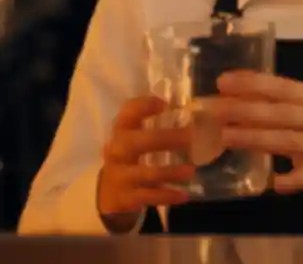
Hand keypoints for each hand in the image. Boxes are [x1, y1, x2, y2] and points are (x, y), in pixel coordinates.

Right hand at [96, 96, 195, 231]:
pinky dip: (168, 195)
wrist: (109, 191)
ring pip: (146, 173)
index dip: (143, 106)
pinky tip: (185, 195)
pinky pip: (149, 197)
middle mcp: (117, 151)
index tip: (164, 104)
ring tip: (191, 170)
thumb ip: (155, 126)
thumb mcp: (134, 138)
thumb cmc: (129, 157)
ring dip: (170, 172)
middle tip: (190, 137)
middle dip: (164, 139)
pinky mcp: (126, 197)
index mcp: (120, 131)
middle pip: (136, 143)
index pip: (126, 114)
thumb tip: (192, 114)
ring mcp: (120, 175)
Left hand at [213, 71, 302, 233]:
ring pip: (286, 139)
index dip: (251, 83)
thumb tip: (235, 101)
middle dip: (244, 108)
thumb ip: (283, 110)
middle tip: (213, 108)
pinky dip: (287, 179)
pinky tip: (270, 183)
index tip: (222, 81)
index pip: (281, 86)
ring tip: (224, 137)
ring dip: (254, 138)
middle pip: (280, 110)